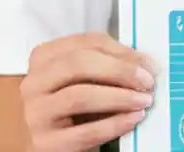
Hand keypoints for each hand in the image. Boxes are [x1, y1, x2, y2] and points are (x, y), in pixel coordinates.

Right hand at [20, 32, 158, 151]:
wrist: (51, 144)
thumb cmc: (72, 107)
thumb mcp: (84, 80)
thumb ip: (107, 66)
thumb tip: (146, 65)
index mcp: (44, 58)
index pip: (87, 42)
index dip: (122, 51)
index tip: (149, 64)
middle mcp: (34, 83)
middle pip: (79, 64)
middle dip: (120, 71)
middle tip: (148, 82)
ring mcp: (35, 114)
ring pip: (80, 96)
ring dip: (119, 97)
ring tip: (144, 101)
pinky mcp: (44, 144)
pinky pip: (84, 132)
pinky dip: (114, 124)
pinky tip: (133, 119)